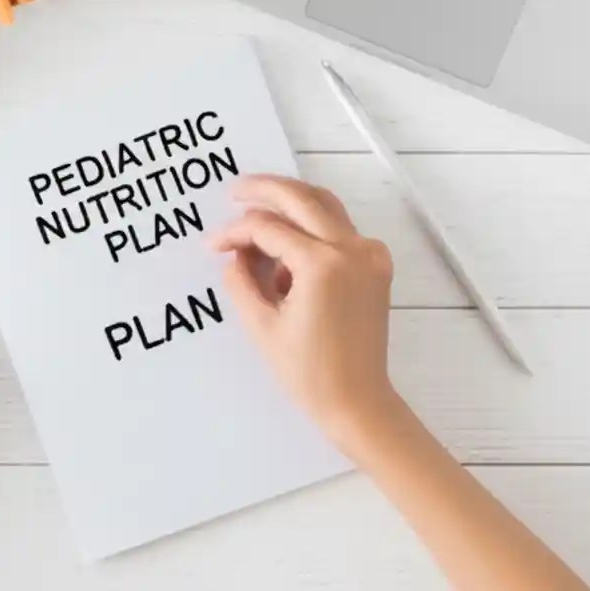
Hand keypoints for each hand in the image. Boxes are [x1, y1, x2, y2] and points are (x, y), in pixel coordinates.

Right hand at [210, 175, 397, 445]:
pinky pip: (339, 231)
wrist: (358, 401)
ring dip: (291, 203)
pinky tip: (286, 253)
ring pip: (325, 206)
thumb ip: (241, 280)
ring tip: (257, 208)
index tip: (213, 245)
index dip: (235, 232)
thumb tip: (234, 253)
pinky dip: (312, 229)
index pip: (269, 229)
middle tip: (235, 190)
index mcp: (322, 265)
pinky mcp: (376, 265)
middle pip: (302, 198)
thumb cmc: (310, 373)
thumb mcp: (262, 326)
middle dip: (266, 190)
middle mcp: (352, 250)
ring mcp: (370, 255)